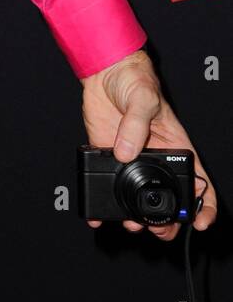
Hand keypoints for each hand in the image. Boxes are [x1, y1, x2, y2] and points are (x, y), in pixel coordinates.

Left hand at [80, 47, 215, 239]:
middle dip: (167, 222)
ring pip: (137, 199)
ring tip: (130, 224)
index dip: (204, 205)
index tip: (200, 222)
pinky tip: (98, 215)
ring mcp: (129, 160)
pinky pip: (105, 185)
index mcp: (175, 146)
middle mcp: (154, 159)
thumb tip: (125, 153)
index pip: (198, 182)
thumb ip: (136, 125)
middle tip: (158, 230)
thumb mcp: (144, 98)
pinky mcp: (106, 157)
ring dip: (135, 218)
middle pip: (168, 200)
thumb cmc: (134, 79)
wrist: (104, 71)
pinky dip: (101, 203)